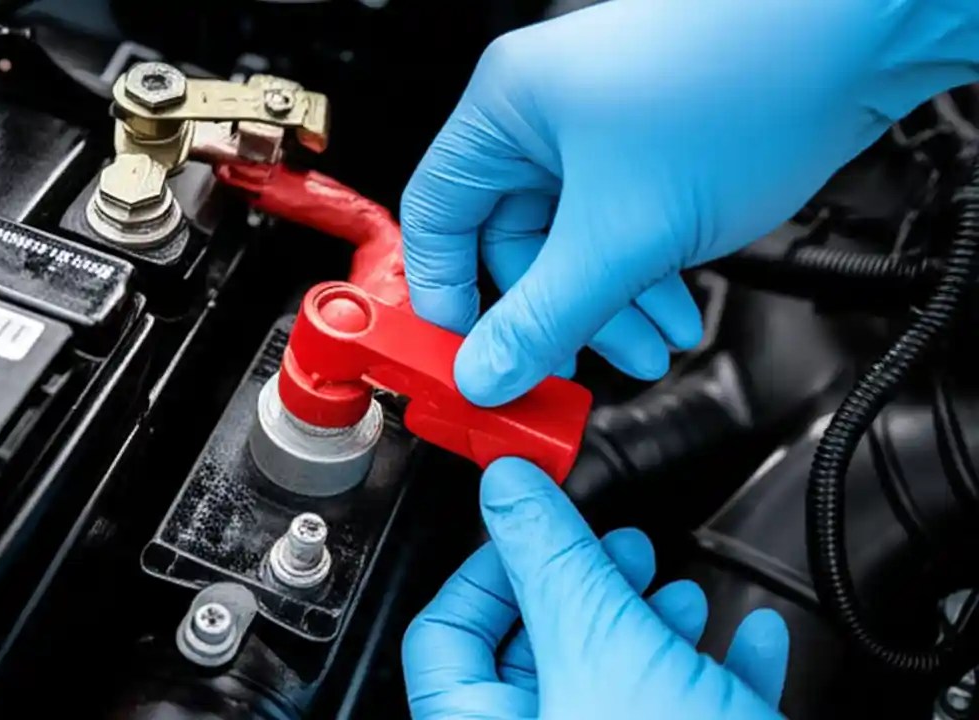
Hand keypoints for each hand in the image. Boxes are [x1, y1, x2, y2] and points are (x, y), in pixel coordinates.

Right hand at [401, 0, 978, 402]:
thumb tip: (488, 370)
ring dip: (607, 303)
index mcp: (508, 105)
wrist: (859, 35)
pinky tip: (670, 311)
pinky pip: (621, 224)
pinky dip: (641, 272)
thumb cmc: (741, 82)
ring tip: (646, 345)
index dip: (445, 293)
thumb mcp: (623, 233)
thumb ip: (547, 315)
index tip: (466, 354)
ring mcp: (602, 125)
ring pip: (575, 238)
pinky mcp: (654, 143)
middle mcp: (547, 110)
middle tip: (572, 367)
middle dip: (555, 310)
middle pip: (513, 237)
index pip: (438, 214)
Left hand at [402, 458, 789, 718]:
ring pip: (616, 685)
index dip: (491, 565)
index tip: (535, 523)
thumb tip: (507, 488)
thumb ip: (550, 560)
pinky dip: (717, 675)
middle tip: (616, 547)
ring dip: (652, 625)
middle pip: (539, 654)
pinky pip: (687, 715)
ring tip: (674, 587)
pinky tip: (748, 644)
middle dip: (586, 587)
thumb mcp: (603, 650)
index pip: (446, 635)